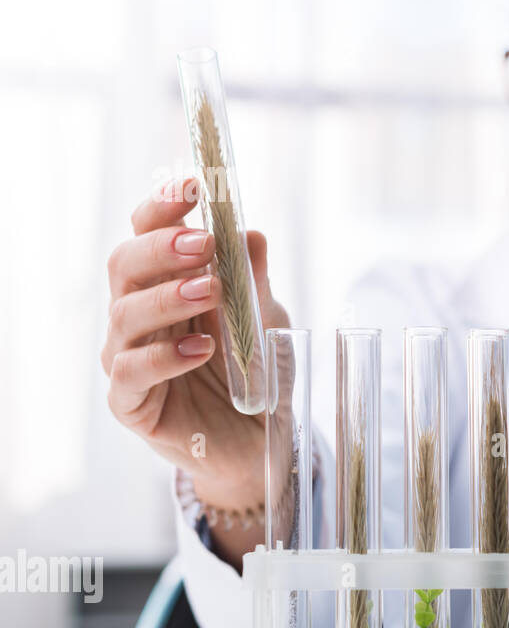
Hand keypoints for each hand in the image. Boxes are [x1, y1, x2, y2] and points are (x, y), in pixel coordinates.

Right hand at [103, 178, 289, 511]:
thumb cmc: (254, 372)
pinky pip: (132, 375)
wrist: (259, 441)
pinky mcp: (132, 403)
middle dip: (161, 248)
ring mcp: (128, 358)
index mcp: (165, 282)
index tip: (192, 187)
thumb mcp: (266, 320)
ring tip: (209, 291)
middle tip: (203, 245)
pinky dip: (164, 358)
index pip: (146, 233)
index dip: (162, 207)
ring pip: (124, 316)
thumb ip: (254, 282)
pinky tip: (199, 348)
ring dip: (167, 298)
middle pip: (125, 265)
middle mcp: (138, 315)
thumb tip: (251, 234)